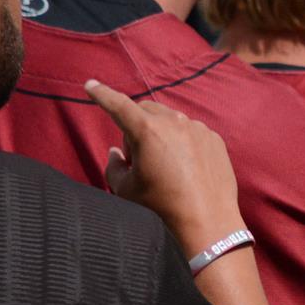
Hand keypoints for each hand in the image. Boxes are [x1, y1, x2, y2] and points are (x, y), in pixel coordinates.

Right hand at [86, 79, 242, 252]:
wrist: (207, 219)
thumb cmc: (161, 205)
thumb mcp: (126, 188)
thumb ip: (114, 166)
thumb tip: (117, 152)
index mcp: (146, 130)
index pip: (117, 105)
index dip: (101, 94)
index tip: (90, 85)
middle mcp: (173, 122)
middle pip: (144, 111)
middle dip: (135, 128)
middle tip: (138, 157)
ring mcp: (197, 128)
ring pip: (170, 120)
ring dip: (160, 134)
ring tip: (165, 166)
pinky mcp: (213, 138)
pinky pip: (191, 132)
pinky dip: (183, 143)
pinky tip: (186, 168)